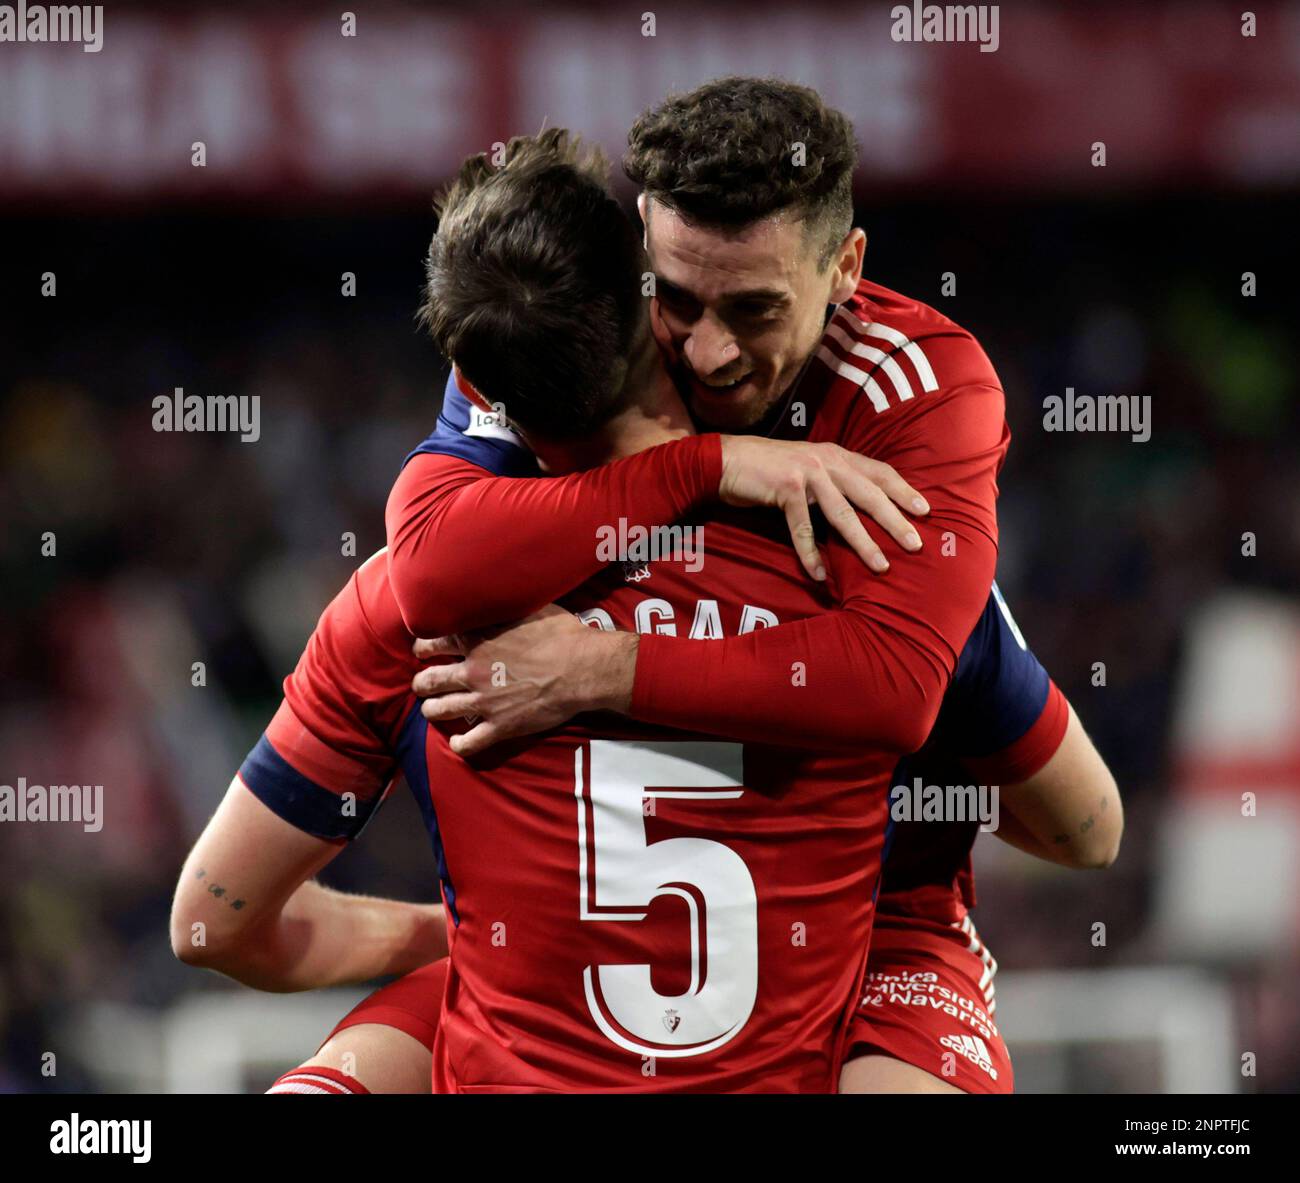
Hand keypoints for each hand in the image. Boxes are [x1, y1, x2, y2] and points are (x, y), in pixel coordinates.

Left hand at [411, 605, 636, 757]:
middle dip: (422, 682)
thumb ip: (503, 607)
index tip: (423, 650)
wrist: (583, 668)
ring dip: (432, 710)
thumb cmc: (561, 634)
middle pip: (428, 680)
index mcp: (476, 640)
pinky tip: (457, 740)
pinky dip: (458, 744)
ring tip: (434, 709)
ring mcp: (483, 702)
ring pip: (439, 710)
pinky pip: (468, 743)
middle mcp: (472, 671)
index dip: (422, 647)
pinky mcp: (499, 726)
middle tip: (425, 683)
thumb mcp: (528, 607)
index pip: (432, 643)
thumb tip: (497, 591)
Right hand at [717, 436, 927, 580]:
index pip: (880, 472)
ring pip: (842, 514)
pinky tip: (819, 575)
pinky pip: (802, 529)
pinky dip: (810, 554)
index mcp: (837, 455)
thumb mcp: (809, 469)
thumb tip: (861, 507)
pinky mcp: (786, 489)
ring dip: (863, 543)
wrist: (728, 460)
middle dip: (895, 520)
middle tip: (916, 543)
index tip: (925, 511)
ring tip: (881, 566)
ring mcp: (807, 474)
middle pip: (870, 494)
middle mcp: (828, 461)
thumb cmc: (770, 470)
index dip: (903, 491)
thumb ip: (834, 482)